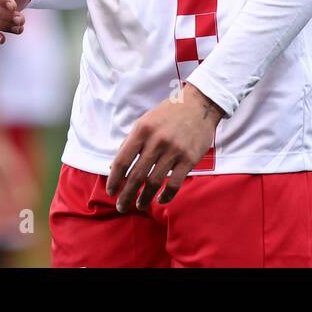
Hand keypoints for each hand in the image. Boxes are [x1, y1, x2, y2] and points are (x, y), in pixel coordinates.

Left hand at [107, 84, 225, 213]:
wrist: (200, 105)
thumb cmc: (168, 114)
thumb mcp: (145, 121)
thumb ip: (130, 143)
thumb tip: (114, 168)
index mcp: (142, 130)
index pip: (122, 161)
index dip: (114, 180)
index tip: (111, 192)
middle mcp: (156, 140)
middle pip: (136, 176)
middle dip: (126, 195)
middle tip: (121, 206)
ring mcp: (174, 150)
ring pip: (154, 182)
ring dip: (144, 198)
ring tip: (139, 205)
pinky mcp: (189, 158)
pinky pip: (174, 183)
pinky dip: (166, 196)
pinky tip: (160, 200)